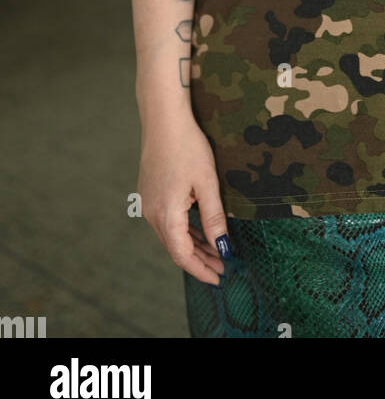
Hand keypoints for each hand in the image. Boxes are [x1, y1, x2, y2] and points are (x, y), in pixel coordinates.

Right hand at [138, 112, 229, 284]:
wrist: (164, 120)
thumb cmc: (187, 147)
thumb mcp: (207, 182)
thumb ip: (214, 217)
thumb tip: (222, 247)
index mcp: (166, 214)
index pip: (182, 255)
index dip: (200, 269)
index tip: (219, 278)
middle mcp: (152, 214)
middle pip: (176, 248)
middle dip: (199, 260)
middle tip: (222, 268)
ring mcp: (148, 204)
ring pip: (171, 236)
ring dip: (193, 246)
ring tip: (216, 252)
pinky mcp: (150, 194)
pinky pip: (167, 222)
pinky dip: (184, 232)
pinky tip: (199, 233)